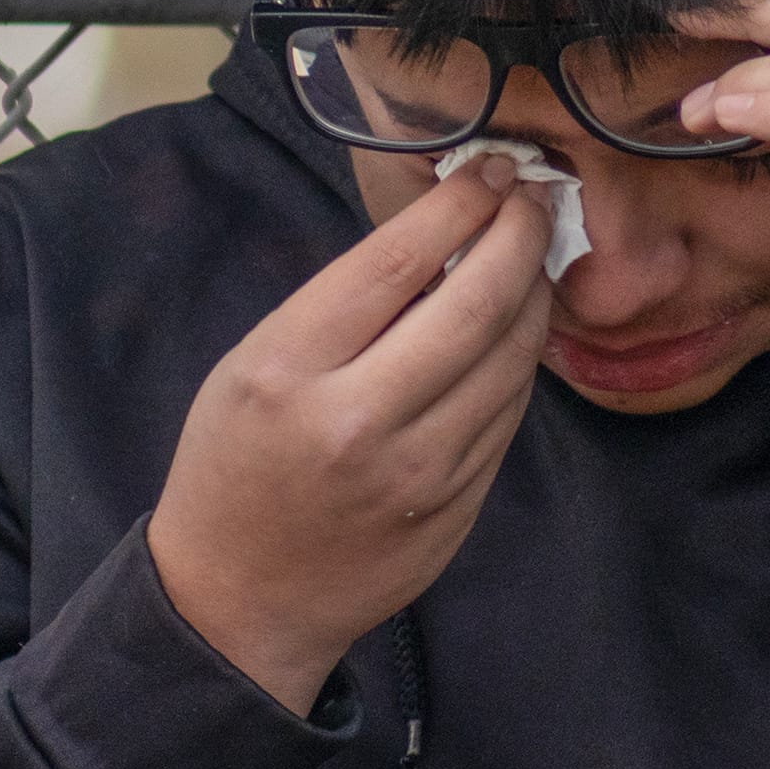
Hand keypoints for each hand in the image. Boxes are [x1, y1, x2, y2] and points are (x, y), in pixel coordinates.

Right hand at [147, 161, 552, 712]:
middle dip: (519, 237)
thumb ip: (341, 307)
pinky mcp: (456, 508)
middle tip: (533, 200)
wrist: (240, 598)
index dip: (459, 205)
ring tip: (530, 257)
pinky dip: (520, 361)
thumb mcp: (252, 365)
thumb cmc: (236, 463)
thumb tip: (443, 236)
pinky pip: (508, 414)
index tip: (489, 170)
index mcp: (290, 370)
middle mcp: (360, 422)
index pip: (398, 263)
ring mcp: (419, 474)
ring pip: (510, 361)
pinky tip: (514, 331)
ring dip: (532, 296)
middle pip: (475, 306)